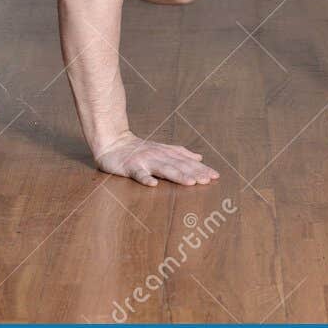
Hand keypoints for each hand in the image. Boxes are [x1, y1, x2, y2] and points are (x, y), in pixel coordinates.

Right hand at [94, 132, 219, 186]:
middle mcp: (158, 155)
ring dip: (177, 175)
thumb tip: (199, 158)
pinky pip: (138, 173)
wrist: (112, 142)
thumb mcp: (161, 149)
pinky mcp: (130, 166)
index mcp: (166, 153)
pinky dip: (145, 178)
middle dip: (194, 173)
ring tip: (190, 183)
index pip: (187, 162)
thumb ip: (180, 153)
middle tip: (208, 180)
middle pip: (179, 165)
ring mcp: (144, 160)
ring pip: (163, 168)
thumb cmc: (138, 149)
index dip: (201, 169)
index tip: (215, 176)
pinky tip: (152, 184)